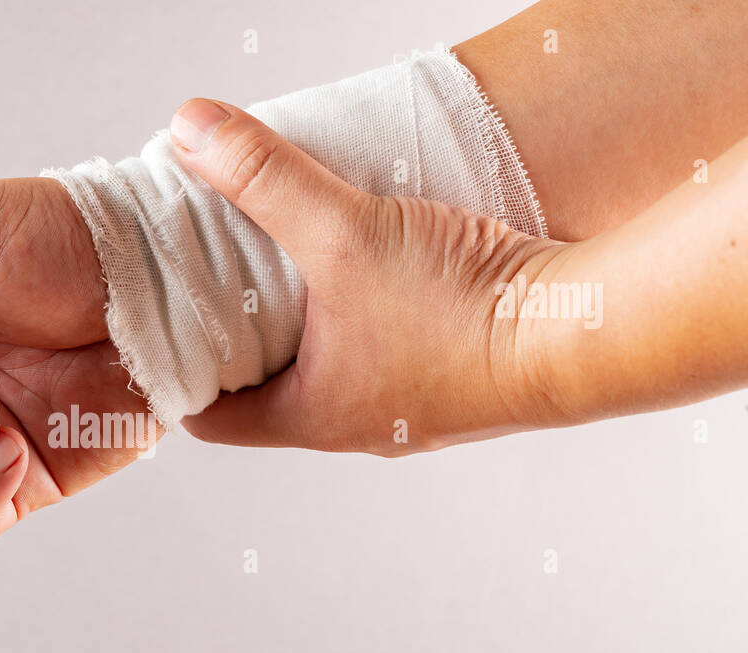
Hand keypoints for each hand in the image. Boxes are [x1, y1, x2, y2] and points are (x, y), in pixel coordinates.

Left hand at [167, 99, 571, 454]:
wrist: (587, 333)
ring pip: (334, 374)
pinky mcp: (458, 383)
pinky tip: (375, 274)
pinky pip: (392, 355)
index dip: (176, 377)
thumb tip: (189, 129)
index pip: (210, 419)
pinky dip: (367, 323)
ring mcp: (412, 411)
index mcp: (311, 417)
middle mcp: (358, 427)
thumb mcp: (343, 230)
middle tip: (212, 290)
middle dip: (237, 348)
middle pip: (268, 397)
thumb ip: (264, 178)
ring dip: (307, 333)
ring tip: (287, 274)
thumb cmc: (465, 308)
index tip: (159, 332)